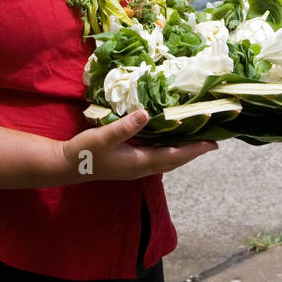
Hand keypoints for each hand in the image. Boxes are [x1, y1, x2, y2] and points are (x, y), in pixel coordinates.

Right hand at [60, 109, 216, 183]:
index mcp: (141, 162)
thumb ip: (126, 127)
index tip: (213, 144)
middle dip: (194, 151)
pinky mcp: (131, 162)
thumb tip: (147, 113)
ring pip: (167, 158)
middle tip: (213, 141)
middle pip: (175, 160)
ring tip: (198, 139)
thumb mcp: (104, 137)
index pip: (175, 156)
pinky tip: (170, 139)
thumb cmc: (86, 152)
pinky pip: (158, 155)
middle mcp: (143, 167)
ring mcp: (137, 166)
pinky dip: (170, 148)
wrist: (68, 165)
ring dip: (184, 151)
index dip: (194, 150)